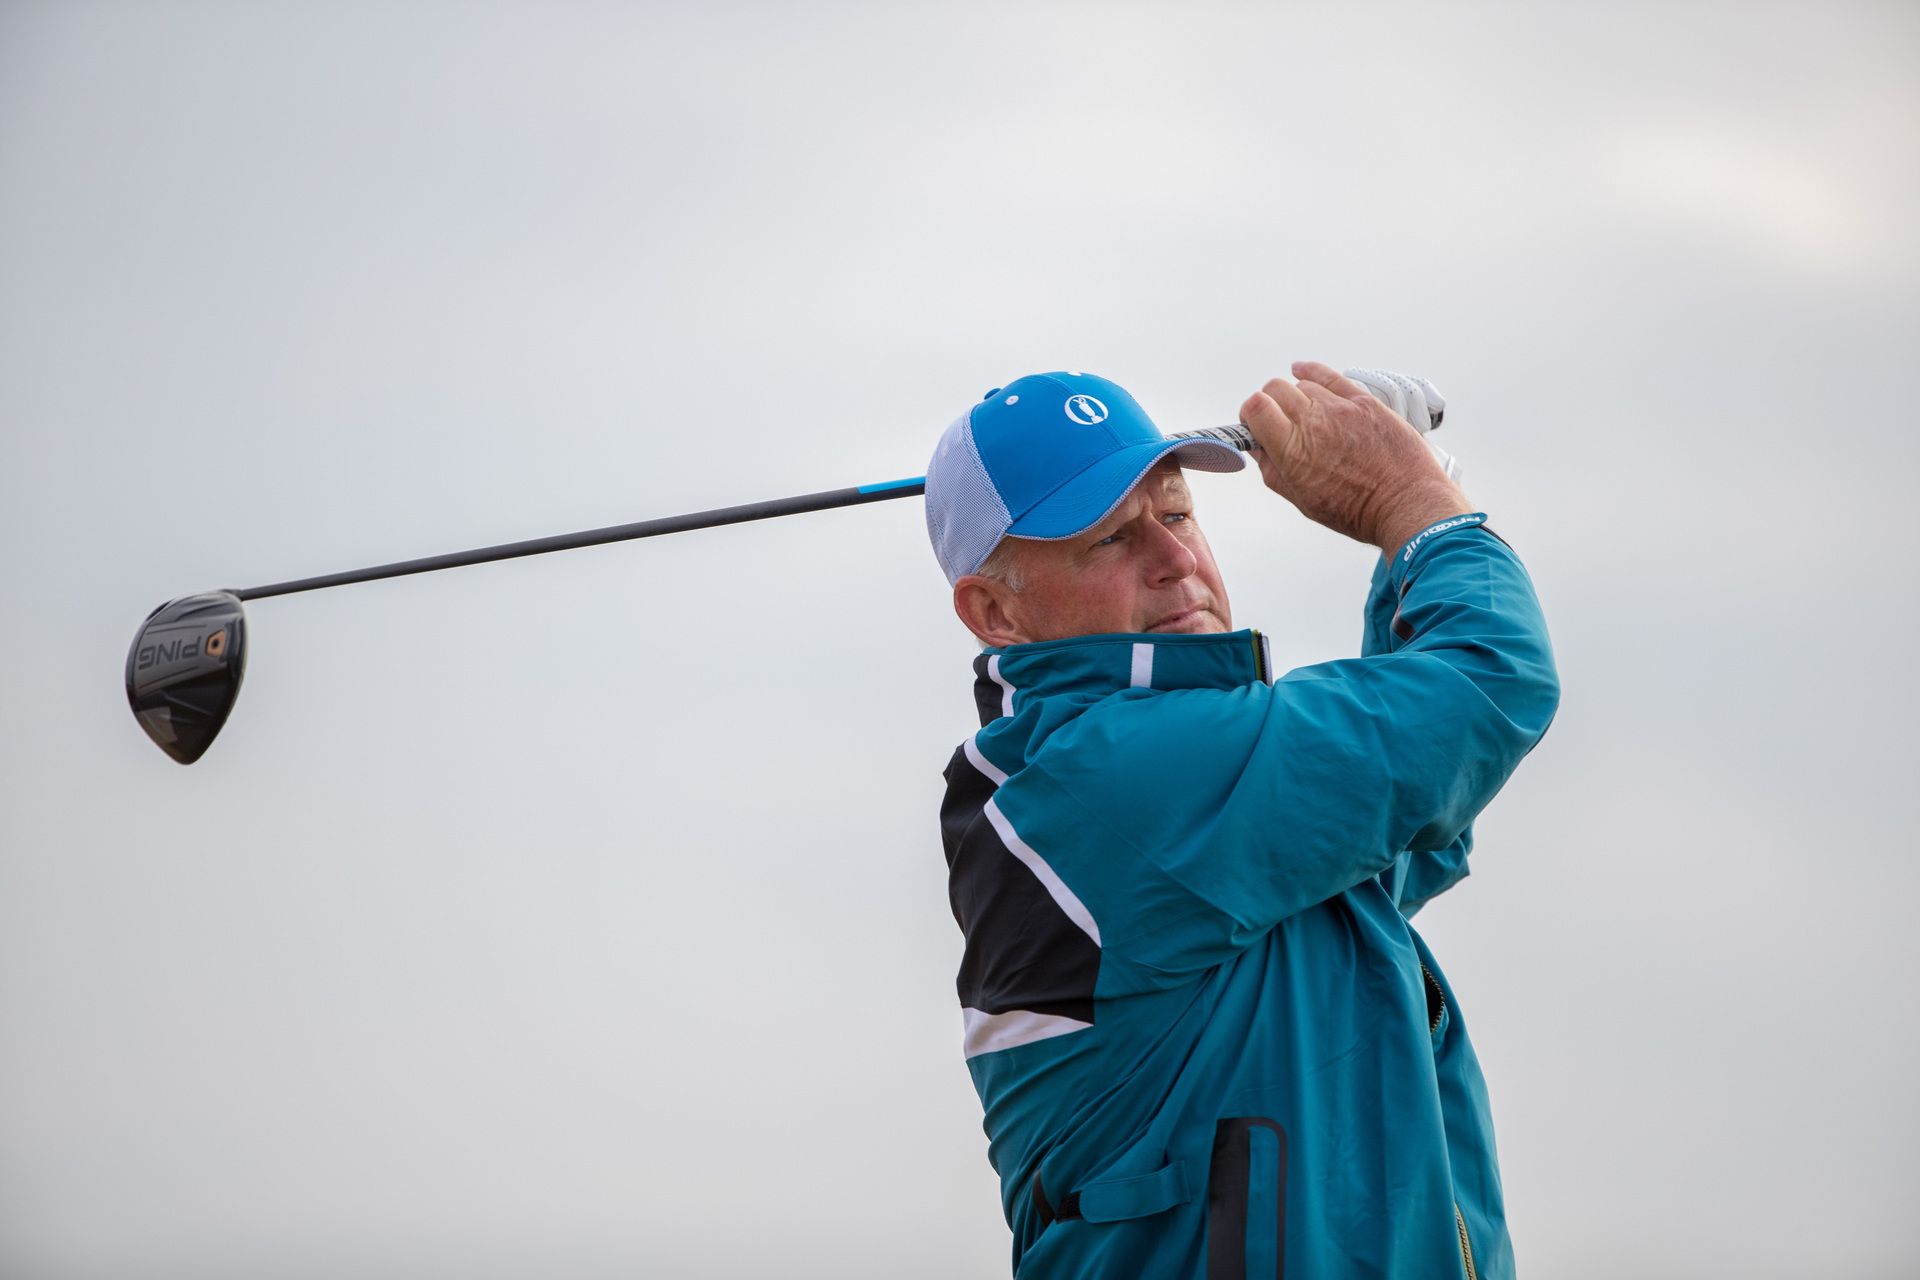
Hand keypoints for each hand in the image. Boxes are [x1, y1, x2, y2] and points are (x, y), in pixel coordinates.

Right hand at [1240, 361, 1471, 557]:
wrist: (1405, 504)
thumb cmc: (1356, 509)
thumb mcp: (1303, 500)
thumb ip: (1274, 471)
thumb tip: (1259, 450)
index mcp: (1292, 449)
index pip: (1255, 408)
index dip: (1249, 414)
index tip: (1255, 425)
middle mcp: (1313, 422)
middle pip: (1274, 389)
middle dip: (1269, 403)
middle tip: (1277, 419)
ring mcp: (1340, 408)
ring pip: (1301, 384)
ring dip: (1296, 396)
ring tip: (1305, 414)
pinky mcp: (1363, 401)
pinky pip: (1329, 375)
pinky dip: (1311, 371)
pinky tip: (1302, 371)